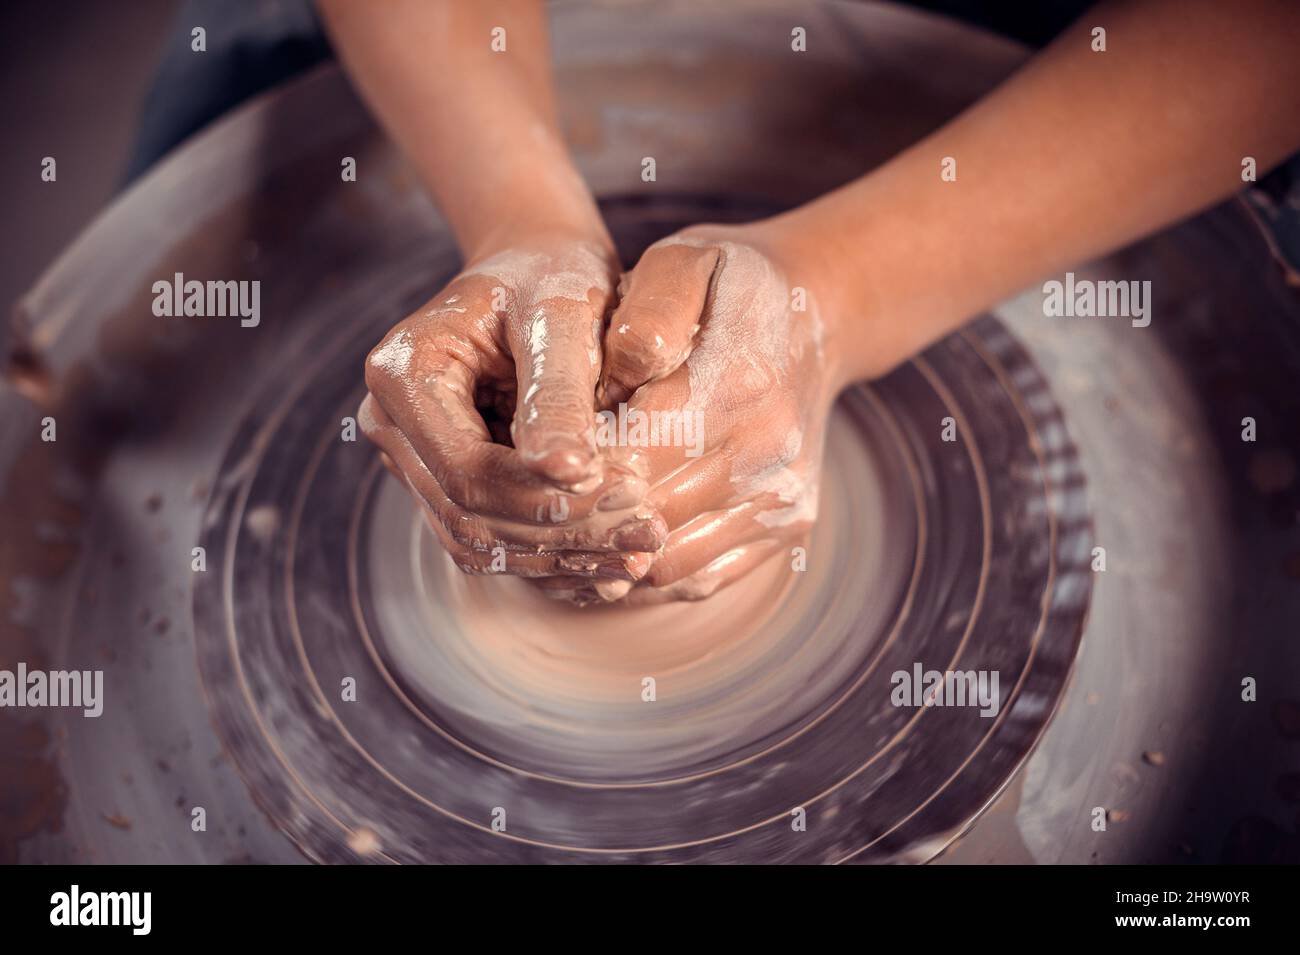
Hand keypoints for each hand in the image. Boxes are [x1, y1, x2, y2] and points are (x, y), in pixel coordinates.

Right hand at [359, 232, 667, 583]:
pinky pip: (495, 543)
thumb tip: (567, 474)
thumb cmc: (553, 277)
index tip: (631, 489)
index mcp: (403, 372)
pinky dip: (556, 558)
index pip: (468, 470)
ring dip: (563, 558)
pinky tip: (617, 560)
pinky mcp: (450, 484)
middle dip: (562, 534)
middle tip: (648, 534)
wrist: (539, 270)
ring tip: (643, 552)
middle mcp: (393, 425)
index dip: (545, 497)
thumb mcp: (562, 316)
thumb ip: (559, 393)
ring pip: (480, 543)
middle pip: (469, 516)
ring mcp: (415, 461)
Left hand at [561, 223, 842, 602]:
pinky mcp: (787, 529)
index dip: (570, 464)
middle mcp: (768, 449)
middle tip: (519, 504)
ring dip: (601, 557)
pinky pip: (697, 579)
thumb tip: (616, 377)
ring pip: (664, 563)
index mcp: (737, 379)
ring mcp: (782, 497)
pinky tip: (599, 550)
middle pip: (643, 512)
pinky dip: (642, 575)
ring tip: (551, 531)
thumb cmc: (730, 284)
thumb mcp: (685, 260)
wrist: (821, 316)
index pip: (631, 447)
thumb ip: (646, 313)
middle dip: (574, 516)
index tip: (523, 457)